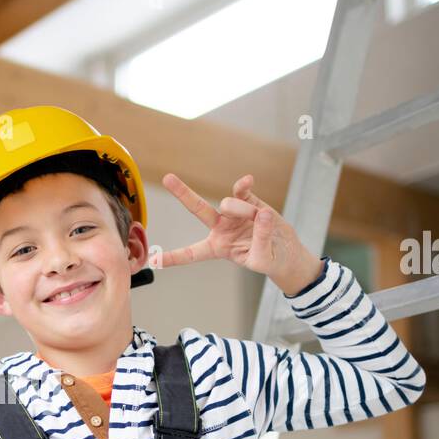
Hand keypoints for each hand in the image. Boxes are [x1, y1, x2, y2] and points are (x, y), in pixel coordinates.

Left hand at [159, 173, 320, 293]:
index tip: (153, 261)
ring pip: (229, 204)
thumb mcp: (262, 258)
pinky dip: (244, 185)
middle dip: (182, 193)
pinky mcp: (248, 199)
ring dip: (245, 212)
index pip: (191, 254)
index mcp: (216, 248)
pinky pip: (241, 189)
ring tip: (262, 221)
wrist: (286, 249)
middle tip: (167, 178)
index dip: (173, 257)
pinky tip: (248, 181)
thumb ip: (260, 238)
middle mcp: (220, 227)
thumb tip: (261, 213)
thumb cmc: (269, 259)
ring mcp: (233, 211)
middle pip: (197, 209)